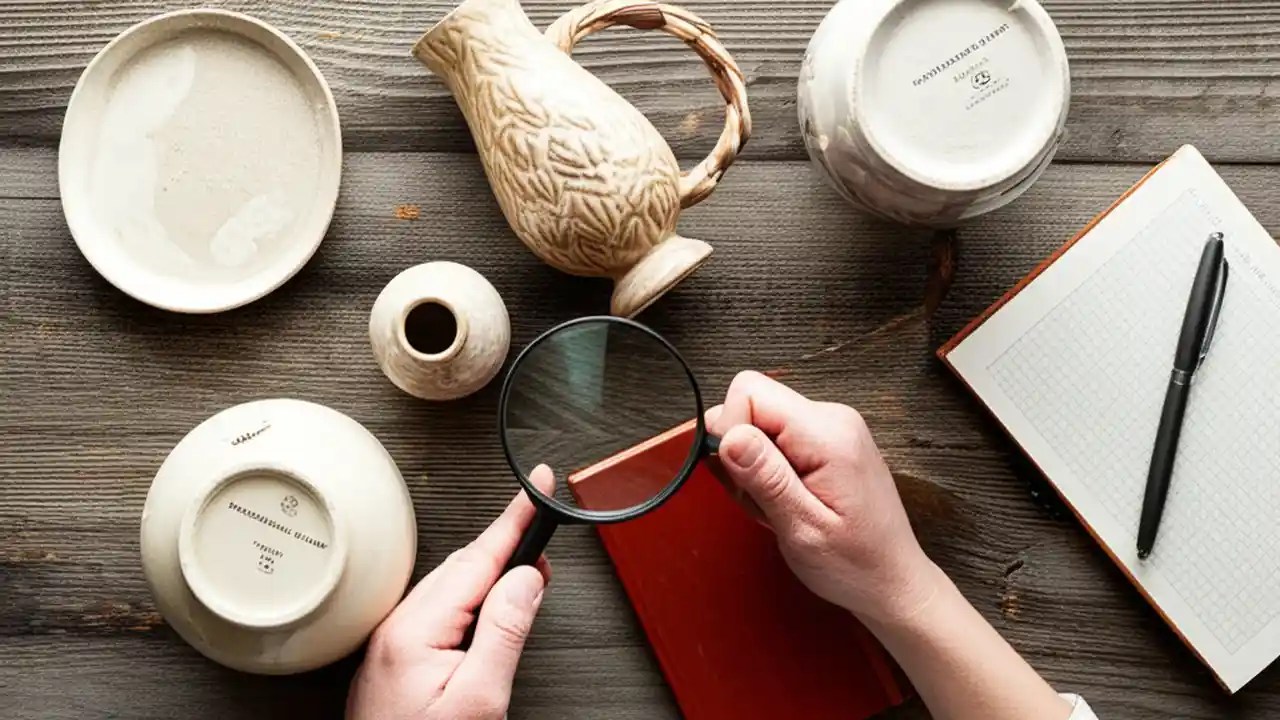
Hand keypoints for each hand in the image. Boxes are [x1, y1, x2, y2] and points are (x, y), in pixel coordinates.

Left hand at [346, 468, 553, 719]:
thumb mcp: (480, 701)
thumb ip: (504, 633)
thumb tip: (526, 578)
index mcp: (415, 631)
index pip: (478, 558)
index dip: (515, 519)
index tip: (537, 485)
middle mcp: (396, 631)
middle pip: (463, 566)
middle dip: (508, 547)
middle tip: (547, 544)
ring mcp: (392, 645)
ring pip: (450, 587)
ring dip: (490, 575)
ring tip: (526, 581)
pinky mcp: (395, 662)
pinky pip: (438, 611)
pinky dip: (470, 601)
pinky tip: (488, 614)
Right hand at [708, 371, 938, 624]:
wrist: (893, 582)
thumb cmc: (856, 564)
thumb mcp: (803, 529)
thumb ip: (765, 478)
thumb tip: (729, 434)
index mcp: (828, 434)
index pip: (750, 392)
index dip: (730, 432)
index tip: (743, 479)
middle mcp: (832, 418)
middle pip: (753, 403)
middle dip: (740, 453)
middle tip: (763, 501)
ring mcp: (832, 426)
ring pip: (760, 422)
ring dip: (754, 467)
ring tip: (780, 507)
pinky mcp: (827, 440)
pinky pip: (777, 437)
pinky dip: (769, 470)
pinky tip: (787, 501)